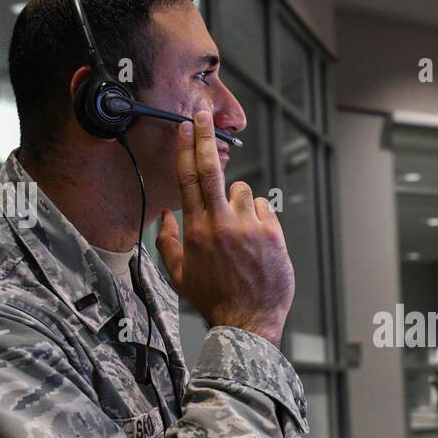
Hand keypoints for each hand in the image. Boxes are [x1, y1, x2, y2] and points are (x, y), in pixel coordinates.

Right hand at [156, 110, 293, 347]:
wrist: (247, 322)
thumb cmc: (214, 300)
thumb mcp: (180, 275)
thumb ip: (168, 243)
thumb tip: (165, 216)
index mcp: (196, 231)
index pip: (188, 179)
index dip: (186, 148)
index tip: (185, 127)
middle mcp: (221, 224)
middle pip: (211, 169)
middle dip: (205, 137)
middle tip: (203, 115)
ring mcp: (248, 227)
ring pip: (243, 191)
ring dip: (240, 201)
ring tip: (241, 230)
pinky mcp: (272, 234)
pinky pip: (266, 209)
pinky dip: (260, 217)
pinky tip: (258, 240)